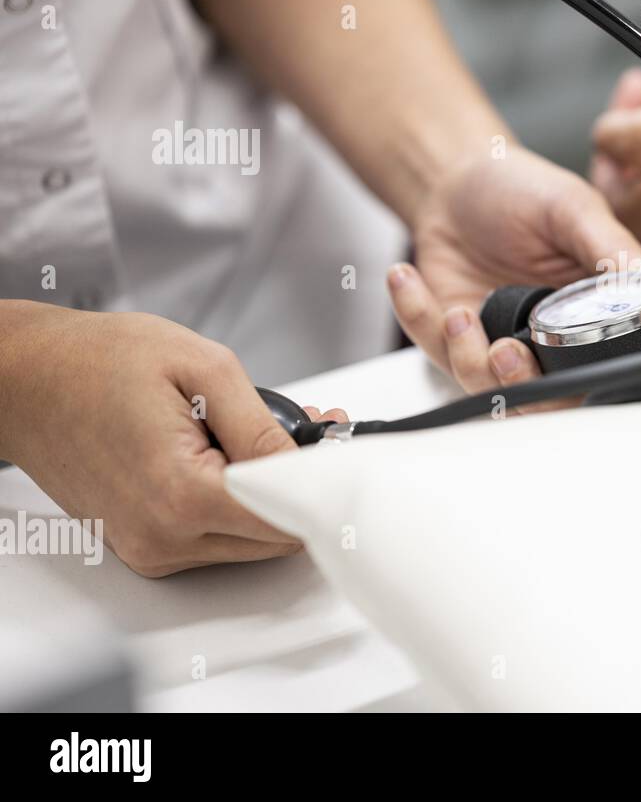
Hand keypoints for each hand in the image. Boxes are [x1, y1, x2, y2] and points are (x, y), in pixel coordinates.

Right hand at [0, 302, 345, 576]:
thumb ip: (263, 425)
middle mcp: (164, 539)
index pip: (289, 519)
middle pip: (275, 538)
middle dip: (300, 485)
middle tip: (310, 428)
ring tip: (259, 431)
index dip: (322, 480)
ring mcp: (150, 549)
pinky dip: (234, 501)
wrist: (27, 378)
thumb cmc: (97, 362)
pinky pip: (213, 537)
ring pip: (248, 541)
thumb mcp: (203, 369)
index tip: (338, 447)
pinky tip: (229, 454)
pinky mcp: (143, 546)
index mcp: (182, 497)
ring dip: (269, 493)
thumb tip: (310, 461)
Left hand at [387, 143, 640, 402]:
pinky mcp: (451, 336)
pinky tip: (407, 279)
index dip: (580, 384)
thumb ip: (617, 254)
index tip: (557, 361)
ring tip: (457, 314)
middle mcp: (547, 337)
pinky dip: (416, 318)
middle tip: (505, 351)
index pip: (598, 369)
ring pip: (484, 386)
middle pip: (541, 400)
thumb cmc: (521, 188)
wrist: (456, 177)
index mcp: (591, 313)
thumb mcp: (574, 211)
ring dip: (465, 357)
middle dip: (517, 387)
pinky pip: (432, 349)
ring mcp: (498, 341)